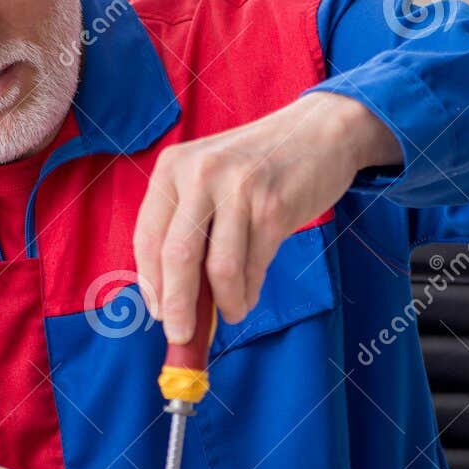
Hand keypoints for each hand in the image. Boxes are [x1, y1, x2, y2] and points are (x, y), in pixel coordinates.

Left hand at [134, 91, 401, 341]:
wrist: (320, 131)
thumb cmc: (258, 163)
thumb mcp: (210, 176)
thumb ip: (188, 223)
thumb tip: (174, 296)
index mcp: (173, 167)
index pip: (148, 237)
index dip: (151, 284)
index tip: (159, 315)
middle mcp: (201, 174)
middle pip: (178, 256)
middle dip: (178, 306)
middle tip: (183, 337)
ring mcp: (239, 188)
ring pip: (219, 269)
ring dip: (224, 303)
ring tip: (232, 312)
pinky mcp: (274, 206)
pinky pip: (254, 266)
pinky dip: (249, 292)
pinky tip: (248, 295)